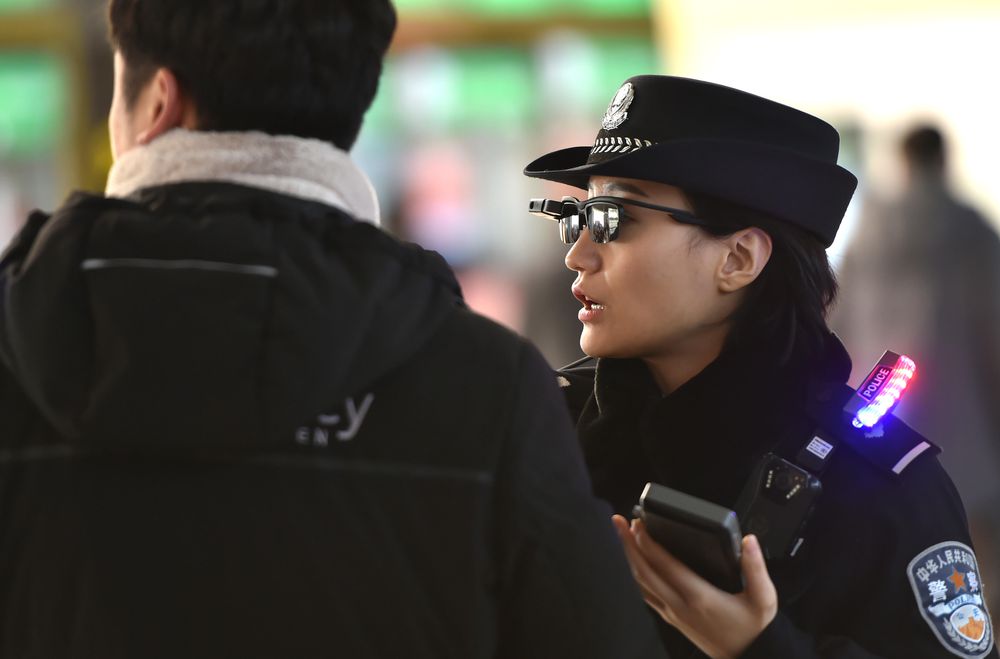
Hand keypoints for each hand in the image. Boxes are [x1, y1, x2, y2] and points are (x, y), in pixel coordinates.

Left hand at [612, 515, 777, 658]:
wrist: (749, 658)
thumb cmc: (754, 630)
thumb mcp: (764, 599)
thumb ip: (757, 568)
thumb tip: (748, 542)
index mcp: (700, 597)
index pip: (665, 565)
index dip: (648, 543)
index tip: (638, 524)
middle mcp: (680, 605)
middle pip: (644, 572)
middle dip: (628, 544)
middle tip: (618, 523)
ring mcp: (672, 614)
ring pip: (640, 584)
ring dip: (628, 558)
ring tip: (622, 537)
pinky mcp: (671, 619)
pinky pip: (646, 595)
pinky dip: (635, 576)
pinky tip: (634, 564)